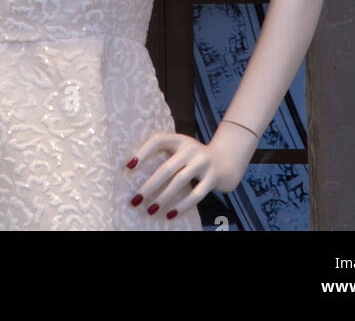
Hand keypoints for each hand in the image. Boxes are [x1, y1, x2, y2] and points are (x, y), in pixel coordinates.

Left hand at [125, 126, 253, 219]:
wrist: (227, 160)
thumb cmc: (195, 159)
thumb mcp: (182, 151)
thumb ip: (166, 157)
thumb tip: (135, 173)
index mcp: (180, 140)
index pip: (158, 140)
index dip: (142, 151)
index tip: (128, 166)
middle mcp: (191, 148)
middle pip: (166, 168)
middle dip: (149, 186)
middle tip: (135, 200)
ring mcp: (204, 162)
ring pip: (179, 182)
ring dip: (163, 198)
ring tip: (150, 210)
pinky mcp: (213, 177)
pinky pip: (196, 194)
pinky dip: (182, 205)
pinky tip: (170, 214)